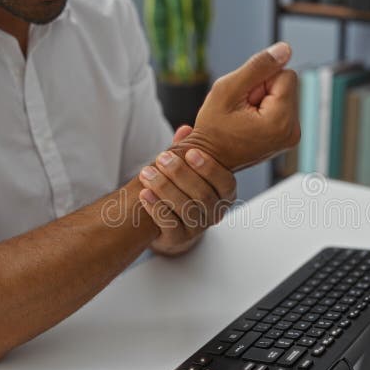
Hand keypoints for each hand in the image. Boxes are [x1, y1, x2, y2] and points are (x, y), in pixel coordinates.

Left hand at [139, 125, 236, 255]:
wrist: (166, 223)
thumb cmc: (180, 188)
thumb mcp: (186, 168)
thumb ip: (186, 149)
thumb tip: (185, 129)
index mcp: (224, 193)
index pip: (225, 182)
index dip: (209, 168)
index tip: (190, 153)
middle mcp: (215, 212)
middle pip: (203, 195)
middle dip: (181, 175)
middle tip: (162, 158)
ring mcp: (198, 228)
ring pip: (186, 209)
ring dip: (165, 189)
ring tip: (146, 173)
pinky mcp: (178, 240)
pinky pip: (170, 225)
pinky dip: (156, 208)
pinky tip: (144, 193)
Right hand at [170, 42, 300, 171]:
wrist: (208, 159)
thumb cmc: (212, 129)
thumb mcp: (227, 90)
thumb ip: (258, 66)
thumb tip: (285, 49)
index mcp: (281, 121)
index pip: (286, 74)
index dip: (261, 80)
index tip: (244, 100)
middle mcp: (293, 132)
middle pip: (287, 85)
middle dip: (263, 90)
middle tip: (242, 111)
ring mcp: (292, 137)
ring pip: (283, 95)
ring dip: (263, 100)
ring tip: (244, 119)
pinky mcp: (287, 138)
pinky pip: (282, 107)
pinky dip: (266, 110)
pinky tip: (250, 124)